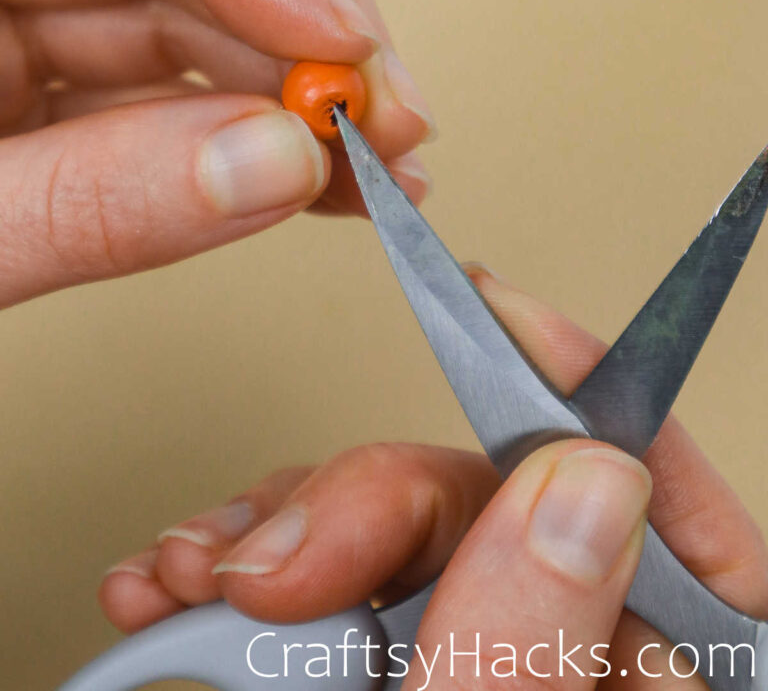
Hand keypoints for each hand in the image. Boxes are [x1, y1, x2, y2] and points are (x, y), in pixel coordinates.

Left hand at [0, 0, 433, 307]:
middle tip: (387, 113)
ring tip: (380, 163)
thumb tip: (272, 164)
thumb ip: (93, 197)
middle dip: (292, 32)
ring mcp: (0, 19)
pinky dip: (237, 138)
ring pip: (174, 21)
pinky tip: (317, 172)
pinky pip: (149, 91)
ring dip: (290, 96)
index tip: (330, 30)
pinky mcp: (28, 88)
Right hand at [102, 270, 767, 690]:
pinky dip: (254, 596)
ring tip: (209, 574)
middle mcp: (587, 690)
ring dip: (293, 539)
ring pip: (410, 557)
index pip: (682, 523)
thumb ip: (530, 674)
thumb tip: (574, 490)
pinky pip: (339, 617)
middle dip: (380, 500)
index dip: (596, 399)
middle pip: (513, 521)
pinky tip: (194, 594)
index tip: (508, 312)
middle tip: (283, 546)